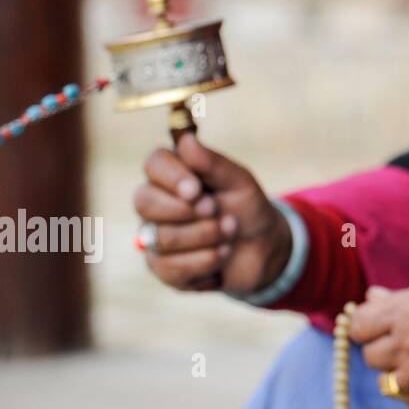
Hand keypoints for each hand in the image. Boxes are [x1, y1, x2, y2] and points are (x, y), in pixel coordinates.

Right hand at [133, 134, 288, 293]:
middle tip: (217, 211)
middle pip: (144, 202)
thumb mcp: (240, 182)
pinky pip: (171, 268)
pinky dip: (206, 261)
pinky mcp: (161, 268)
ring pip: (162, 238)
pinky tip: (223, 255)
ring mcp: (154, 236)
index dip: (171, 177)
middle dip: (188, 212)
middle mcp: (156, 203)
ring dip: (206, 236)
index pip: (154, 164)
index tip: (196, 189)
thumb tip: (186, 139)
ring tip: (231, 232)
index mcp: (175, 174)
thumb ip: (213, 163)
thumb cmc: (248, 208)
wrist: (263, 249)